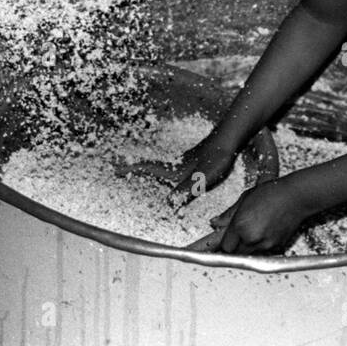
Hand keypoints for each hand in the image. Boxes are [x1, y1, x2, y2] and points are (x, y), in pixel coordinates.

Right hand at [116, 135, 236, 207]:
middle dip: (136, 170)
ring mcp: (185, 162)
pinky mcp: (194, 162)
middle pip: (151, 167)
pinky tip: (173, 177)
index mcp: (175, 170)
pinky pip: (174, 168)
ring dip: (150, 171)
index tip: (116, 170)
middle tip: (122, 172)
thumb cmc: (217, 159)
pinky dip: (166, 172)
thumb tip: (169, 204)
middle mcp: (177, 165)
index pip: (148, 168)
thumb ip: (186, 190)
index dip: (132, 170)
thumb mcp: (203, 177)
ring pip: (163, 167)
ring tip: (141, 175)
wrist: (230, 140)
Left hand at [192, 179, 311, 254]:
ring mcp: (266, 245)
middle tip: (236, 238)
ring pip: (249, 255)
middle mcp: (252, 238)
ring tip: (253, 232)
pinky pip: (263, 253)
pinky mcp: (277, 247)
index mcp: (241, 225)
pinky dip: (261, 247)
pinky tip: (264, 232)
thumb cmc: (272, 193)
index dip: (223, 244)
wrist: (296, 196)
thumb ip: (228, 214)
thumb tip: (215, 222)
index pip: (225, 246)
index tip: (222, 241)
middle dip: (233, 248)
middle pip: (235, 255)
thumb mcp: (245, 199)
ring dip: (247, 249)